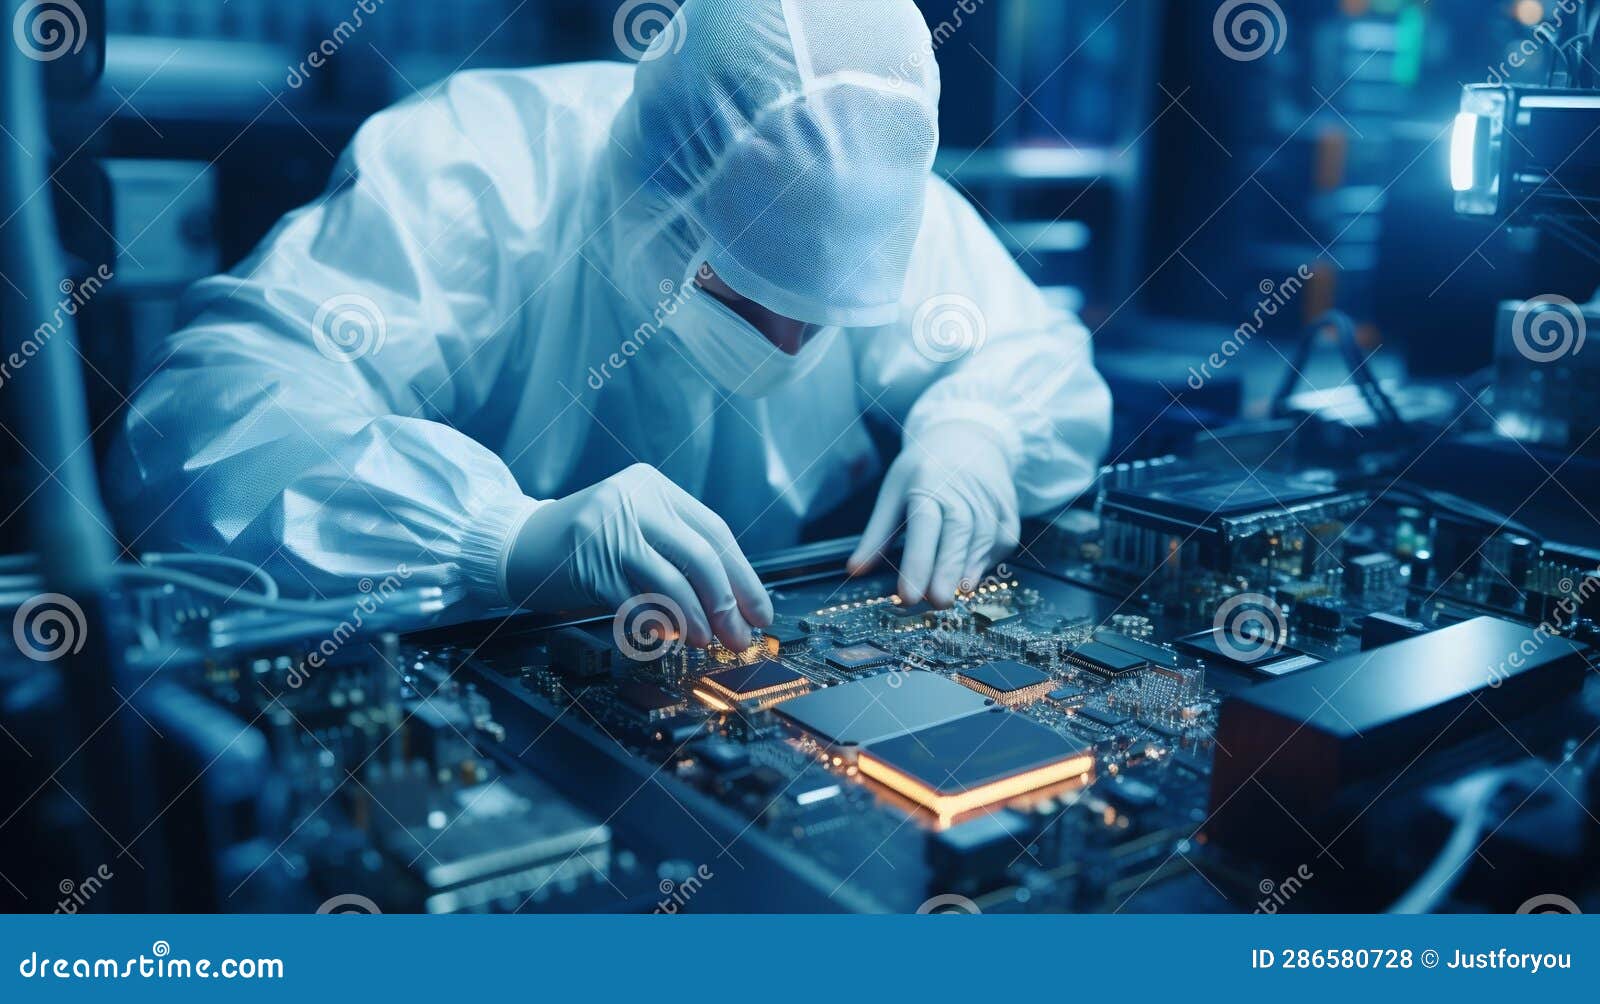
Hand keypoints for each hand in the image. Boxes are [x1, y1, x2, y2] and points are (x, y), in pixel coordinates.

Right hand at [507, 464, 772, 648]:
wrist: (516, 542)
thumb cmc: (585, 544)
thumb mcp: (634, 529)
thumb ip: (677, 551)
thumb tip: (733, 602)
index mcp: (654, 487)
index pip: (715, 532)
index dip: (744, 577)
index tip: (760, 611)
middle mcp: (633, 500)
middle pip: (700, 556)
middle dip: (727, 604)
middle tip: (739, 637)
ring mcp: (608, 529)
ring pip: (672, 580)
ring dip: (695, 619)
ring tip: (706, 641)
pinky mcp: (587, 562)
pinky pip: (634, 600)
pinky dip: (657, 622)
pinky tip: (667, 635)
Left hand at [847, 422, 1019, 607]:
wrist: (970, 439)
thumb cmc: (926, 469)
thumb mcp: (894, 492)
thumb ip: (876, 536)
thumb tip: (854, 571)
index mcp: (928, 482)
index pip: (923, 525)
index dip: (917, 562)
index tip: (907, 595)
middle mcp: (963, 490)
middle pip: (958, 533)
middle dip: (947, 571)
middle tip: (936, 603)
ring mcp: (989, 501)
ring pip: (981, 541)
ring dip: (965, 572)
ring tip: (947, 598)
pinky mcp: (1007, 514)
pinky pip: (999, 544)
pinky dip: (983, 565)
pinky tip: (967, 581)